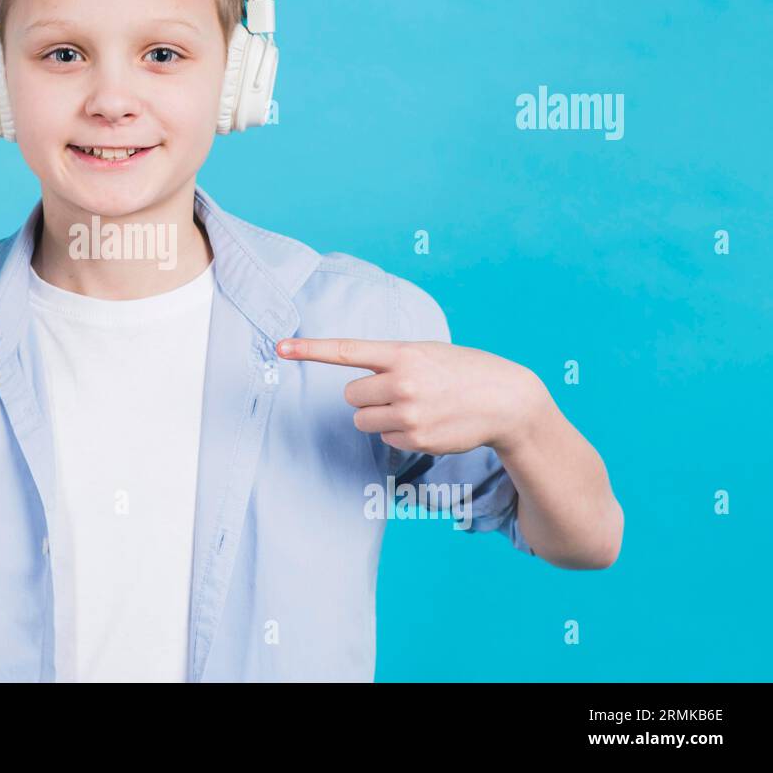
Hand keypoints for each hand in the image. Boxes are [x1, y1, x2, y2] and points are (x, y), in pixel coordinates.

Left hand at [275, 336, 549, 454]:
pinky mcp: (416, 439)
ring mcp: (409, 413)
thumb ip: (391, 360)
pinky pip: (384, 438)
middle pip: (350, 395)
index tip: (280, 348)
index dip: (309, 349)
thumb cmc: (461, 370)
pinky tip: (426, 423)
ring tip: (413, 406)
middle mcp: (402, 382)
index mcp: (402, 353)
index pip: (346, 350)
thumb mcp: (427, 352)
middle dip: (367, 395)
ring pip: (362, 420)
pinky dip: (398, 433)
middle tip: (398, 390)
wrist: (507, 400)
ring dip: (379, 415)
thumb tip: (357, 385)